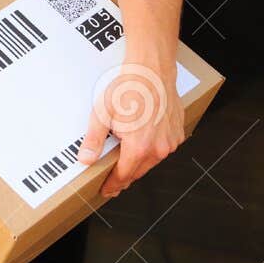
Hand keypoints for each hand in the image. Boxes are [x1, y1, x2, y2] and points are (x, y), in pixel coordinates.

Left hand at [78, 61, 186, 198]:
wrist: (152, 71)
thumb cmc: (128, 89)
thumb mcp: (102, 114)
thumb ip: (93, 140)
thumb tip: (85, 159)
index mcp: (139, 147)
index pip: (123, 176)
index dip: (112, 185)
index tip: (106, 191)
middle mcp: (159, 148)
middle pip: (138, 171)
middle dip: (124, 177)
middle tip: (112, 184)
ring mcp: (171, 142)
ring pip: (152, 161)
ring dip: (139, 163)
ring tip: (125, 163)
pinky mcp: (178, 134)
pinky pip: (163, 149)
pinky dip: (152, 150)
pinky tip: (142, 143)